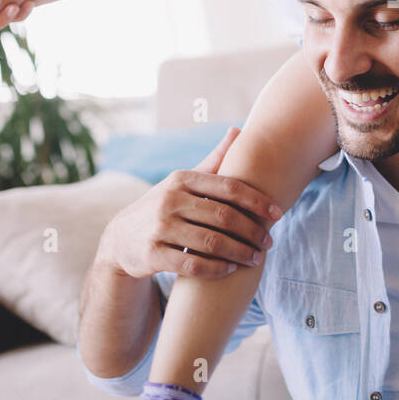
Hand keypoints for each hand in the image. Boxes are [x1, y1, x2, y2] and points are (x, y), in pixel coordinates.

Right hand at [95, 127, 283, 279]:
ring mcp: (159, 227)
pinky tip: (230, 269)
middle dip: (252, 232)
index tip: (278, 214)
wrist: (121, 238)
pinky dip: (216, 269)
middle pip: (224, 217)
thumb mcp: (184, 180)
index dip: (257, 201)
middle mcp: (169, 200)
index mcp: (182, 179)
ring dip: (239, 253)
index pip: (229, 188)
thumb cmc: (165, 206)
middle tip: (269, 242)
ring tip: (256, 258)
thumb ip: (213, 160)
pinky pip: (192, 265)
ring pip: (211, 243)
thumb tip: (239, 130)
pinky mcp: (152, 254)